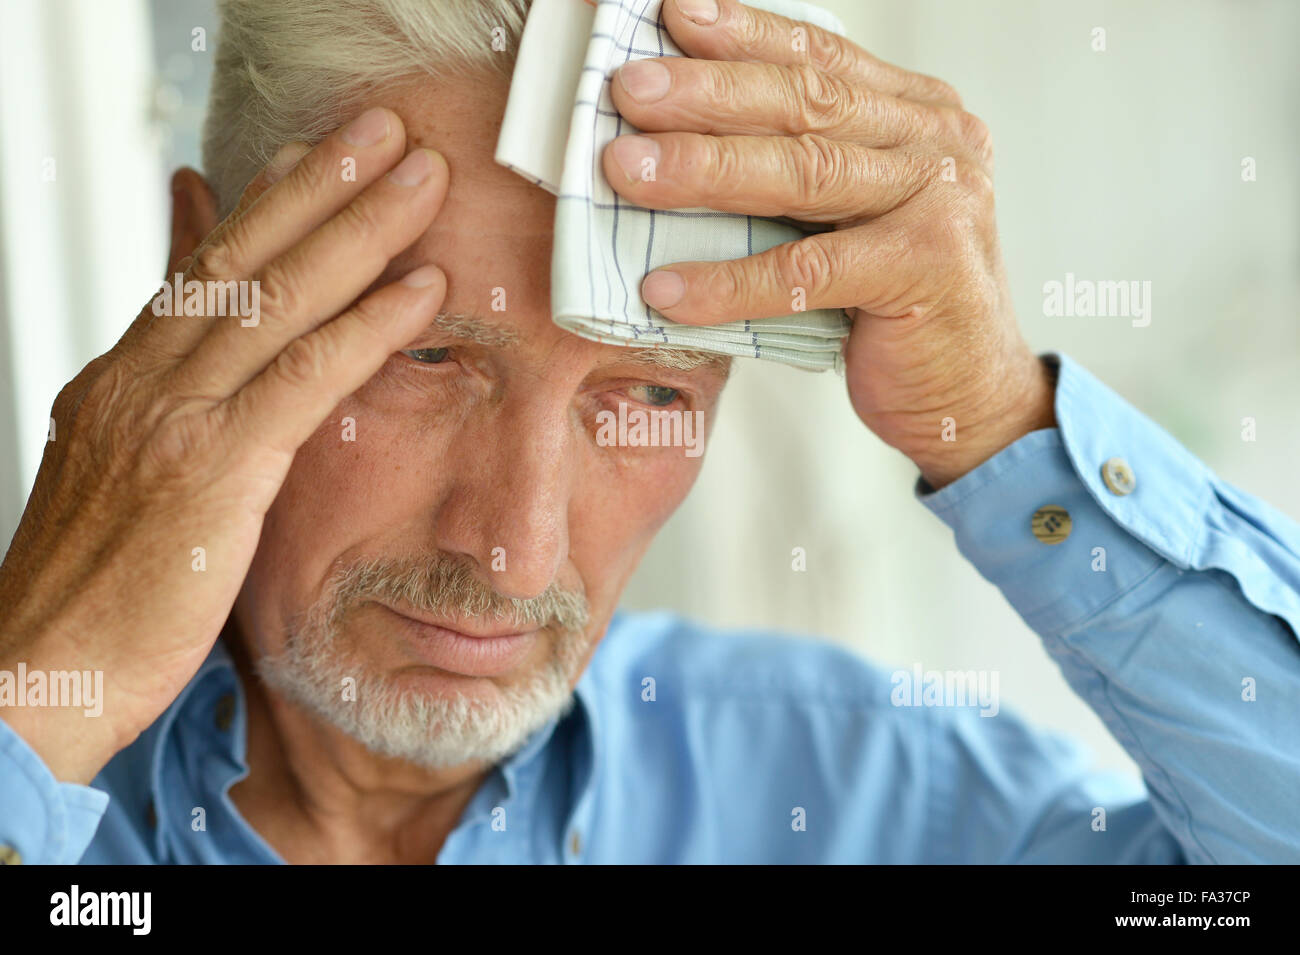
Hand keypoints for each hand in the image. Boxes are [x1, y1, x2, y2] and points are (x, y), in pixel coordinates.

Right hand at [0, 108, 447, 781]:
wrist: (38, 674)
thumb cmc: (94, 586)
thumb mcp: (124, 470)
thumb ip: (169, 399)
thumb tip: (201, 365)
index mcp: (122, 379)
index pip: (202, 268)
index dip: (267, 203)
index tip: (320, 153)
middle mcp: (140, 381)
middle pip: (241, 259)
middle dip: (318, 185)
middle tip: (382, 130)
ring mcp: (171, 420)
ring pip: (276, 299)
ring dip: (357, 231)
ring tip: (417, 178)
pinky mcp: (210, 472)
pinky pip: (302, 380)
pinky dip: (367, 328)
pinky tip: (420, 290)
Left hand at [603, 0, 1056, 488]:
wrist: (970, 392)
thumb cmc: (899, 302)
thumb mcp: (856, 214)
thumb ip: (804, 166)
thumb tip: (678, 139)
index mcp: (919, 114)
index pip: (819, 58)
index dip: (744, 33)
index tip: (672, 13)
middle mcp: (936, 143)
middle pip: (805, 103)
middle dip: (707, 92)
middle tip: (629, 90)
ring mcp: (938, 202)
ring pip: (803, 173)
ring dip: (704, 169)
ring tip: (628, 171)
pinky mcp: (922, 268)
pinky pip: (804, 271)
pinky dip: (728, 281)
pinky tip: (667, 290)